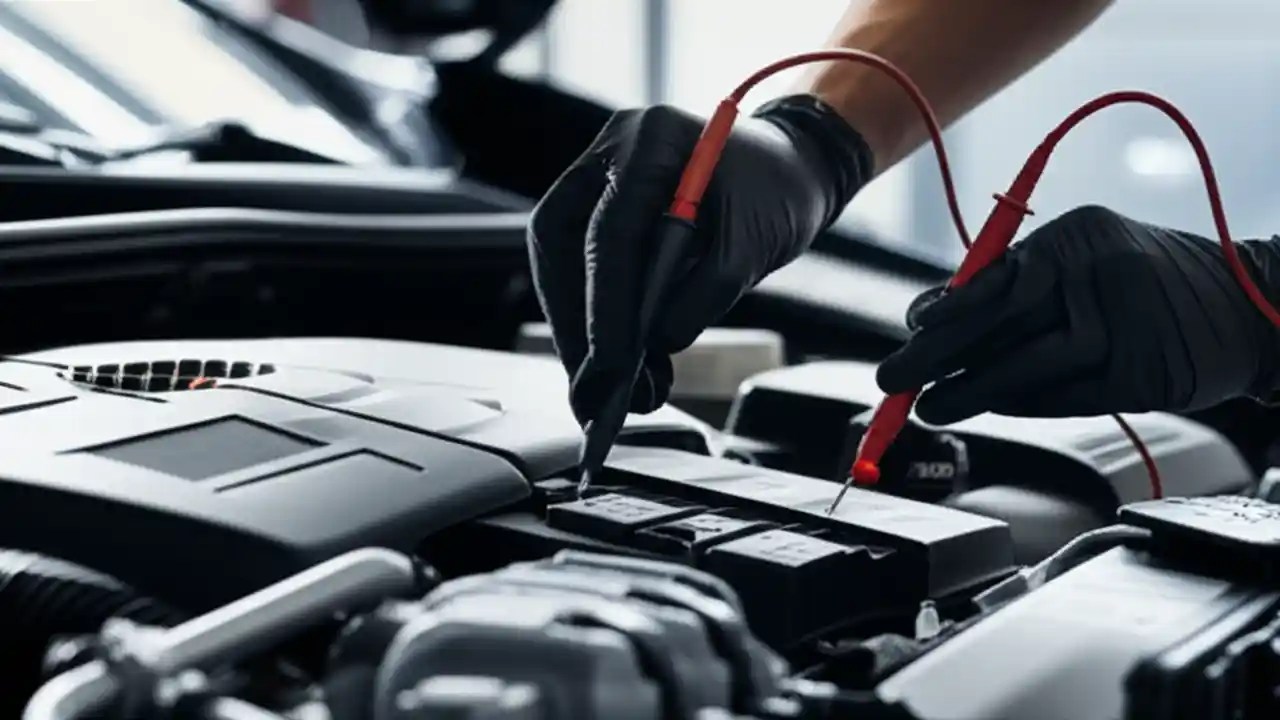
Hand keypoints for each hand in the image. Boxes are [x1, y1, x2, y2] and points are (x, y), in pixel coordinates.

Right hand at [528, 96, 872, 425]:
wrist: (790, 166)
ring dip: (581, 330)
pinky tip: (623, 362)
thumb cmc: (779, 191)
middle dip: (573, 324)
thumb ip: (704, 293)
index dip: (604, 306)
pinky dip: (599, 317)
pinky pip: (584, 267)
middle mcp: (611, 152)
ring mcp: (601, 178)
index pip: (608, 232)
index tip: (609, 368)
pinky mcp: (603, 210)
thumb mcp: (754, 245)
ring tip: (612, 388)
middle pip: (562, 245)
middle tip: (592, 389)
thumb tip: (654, 343)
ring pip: (564, 262)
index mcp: (650, 142)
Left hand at [877, 205, 1279, 423]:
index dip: (945, 308)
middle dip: (936, 354)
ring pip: (1027, 365)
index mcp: (1078, 235)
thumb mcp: (1087, 262)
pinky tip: (993, 407)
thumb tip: (931, 318)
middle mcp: (1101, 273)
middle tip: (890, 378)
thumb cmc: (1149, 284)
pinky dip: (1024, 405)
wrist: (1252, 309)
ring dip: (971, 391)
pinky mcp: (1144, 377)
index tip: (911, 329)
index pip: (994, 274)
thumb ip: (1017, 284)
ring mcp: (1127, 326)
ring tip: (930, 407)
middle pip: (999, 319)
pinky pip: (1064, 397)